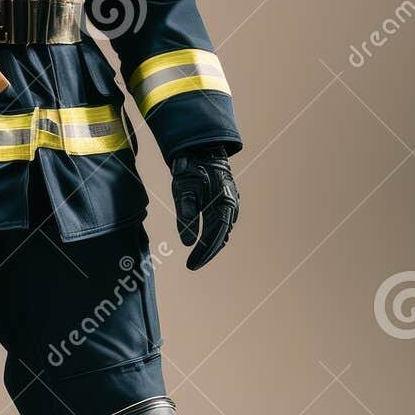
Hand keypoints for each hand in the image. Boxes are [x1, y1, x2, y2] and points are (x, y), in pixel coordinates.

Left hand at [168, 144, 239, 271]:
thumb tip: (188, 243)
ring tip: (198, 257)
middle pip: (220, 237)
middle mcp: (231, 206)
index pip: (213, 237)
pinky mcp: (229, 200)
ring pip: (223, 231)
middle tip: (192, 265)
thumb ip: (186, 216)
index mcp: (222, 205)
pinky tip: (206, 241)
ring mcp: (232, 203)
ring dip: (212, 245)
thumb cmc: (191, 169)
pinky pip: (224, 223)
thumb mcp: (183, 191)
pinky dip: (216, 234)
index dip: (203, 253)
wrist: (203, 150)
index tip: (191, 265)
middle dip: (206, 253)